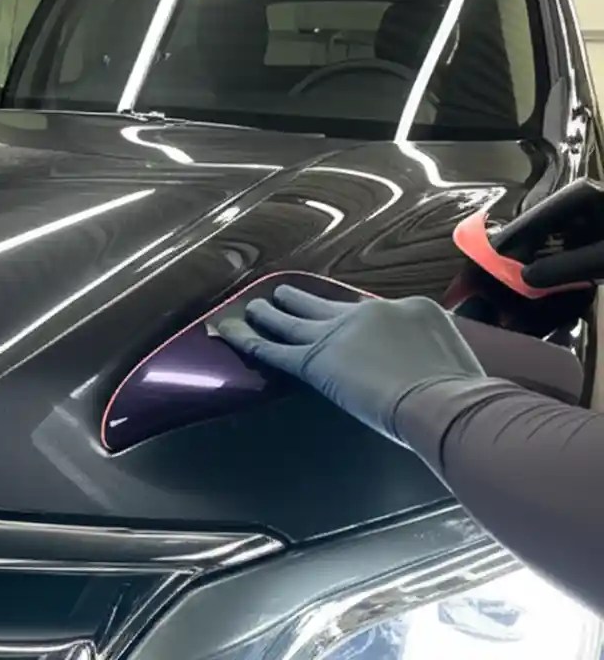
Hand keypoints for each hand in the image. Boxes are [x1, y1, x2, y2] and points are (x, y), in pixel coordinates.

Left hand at [216, 285, 485, 441]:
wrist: (444, 401)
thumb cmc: (465, 395)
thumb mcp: (463, 366)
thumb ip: (443, 361)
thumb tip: (452, 377)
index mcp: (412, 309)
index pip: (377, 313)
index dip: (360, 322)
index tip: (357, 328)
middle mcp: (371, 312)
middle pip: (327, 306)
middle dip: (302, 300)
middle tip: (284, 294)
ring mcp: (339, 334)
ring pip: (293, 320)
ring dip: (269, 313)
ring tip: (252, 307)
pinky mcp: (315, 361)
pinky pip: (273, 350)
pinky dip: (248, 341)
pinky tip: (229, 334)